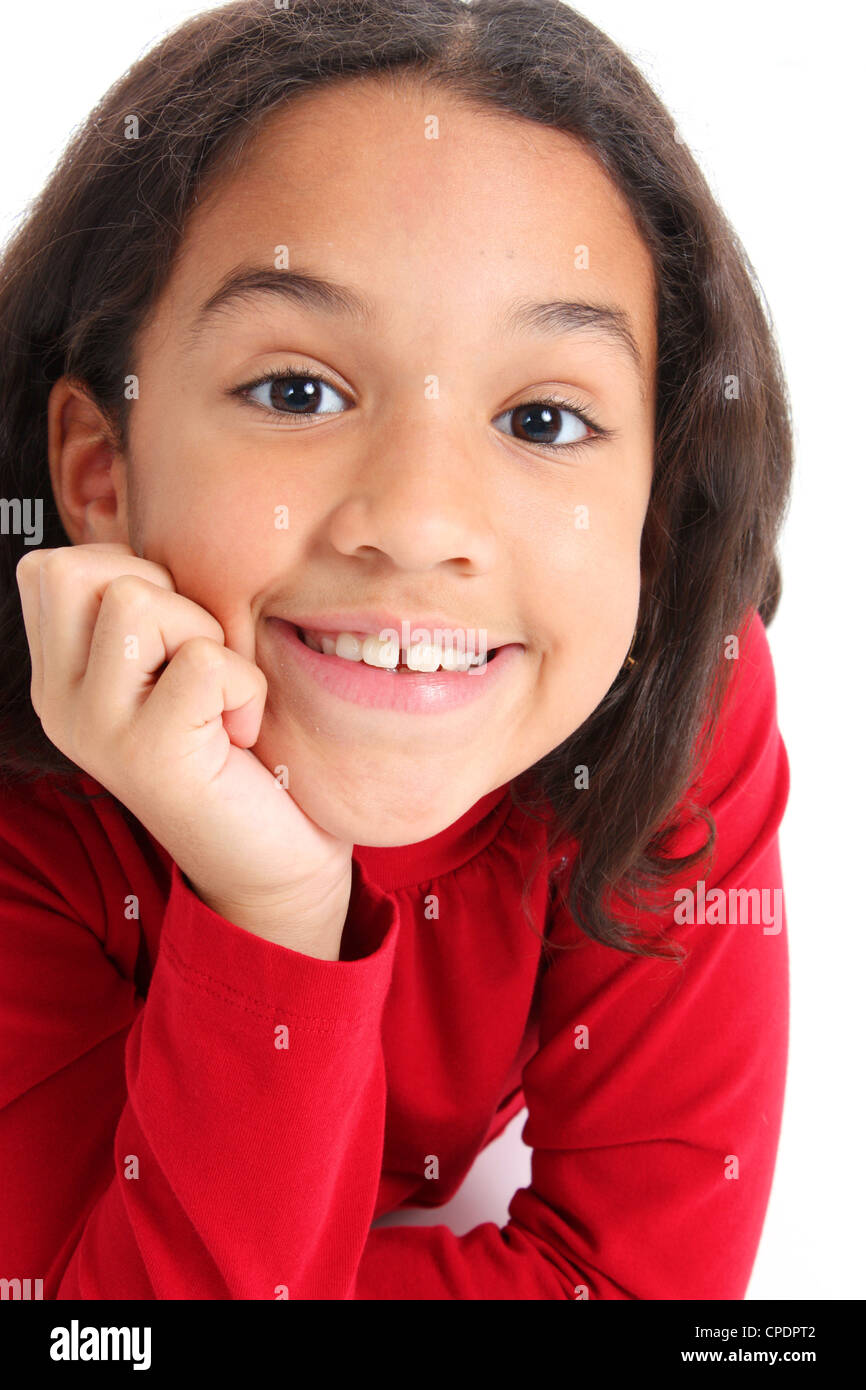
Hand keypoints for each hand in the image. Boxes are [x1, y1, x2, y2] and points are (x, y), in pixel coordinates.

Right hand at [16, 543, 353, 953]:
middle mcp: (61, 701)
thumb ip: (150, 613)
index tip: (177, 638)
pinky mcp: (147, 755)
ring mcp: (96, 730)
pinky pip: (203, 662)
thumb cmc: (238, 750)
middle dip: (164, 595)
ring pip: (135, 602)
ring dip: (204, 636)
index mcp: (61, 675)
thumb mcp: (178, 667)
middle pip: (82, 570)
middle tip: (199, 664)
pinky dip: (244, 687)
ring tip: (218, 698)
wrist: (272, 861)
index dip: (133, 573)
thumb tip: (165, 523)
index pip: (57, 565)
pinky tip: (239, 734)